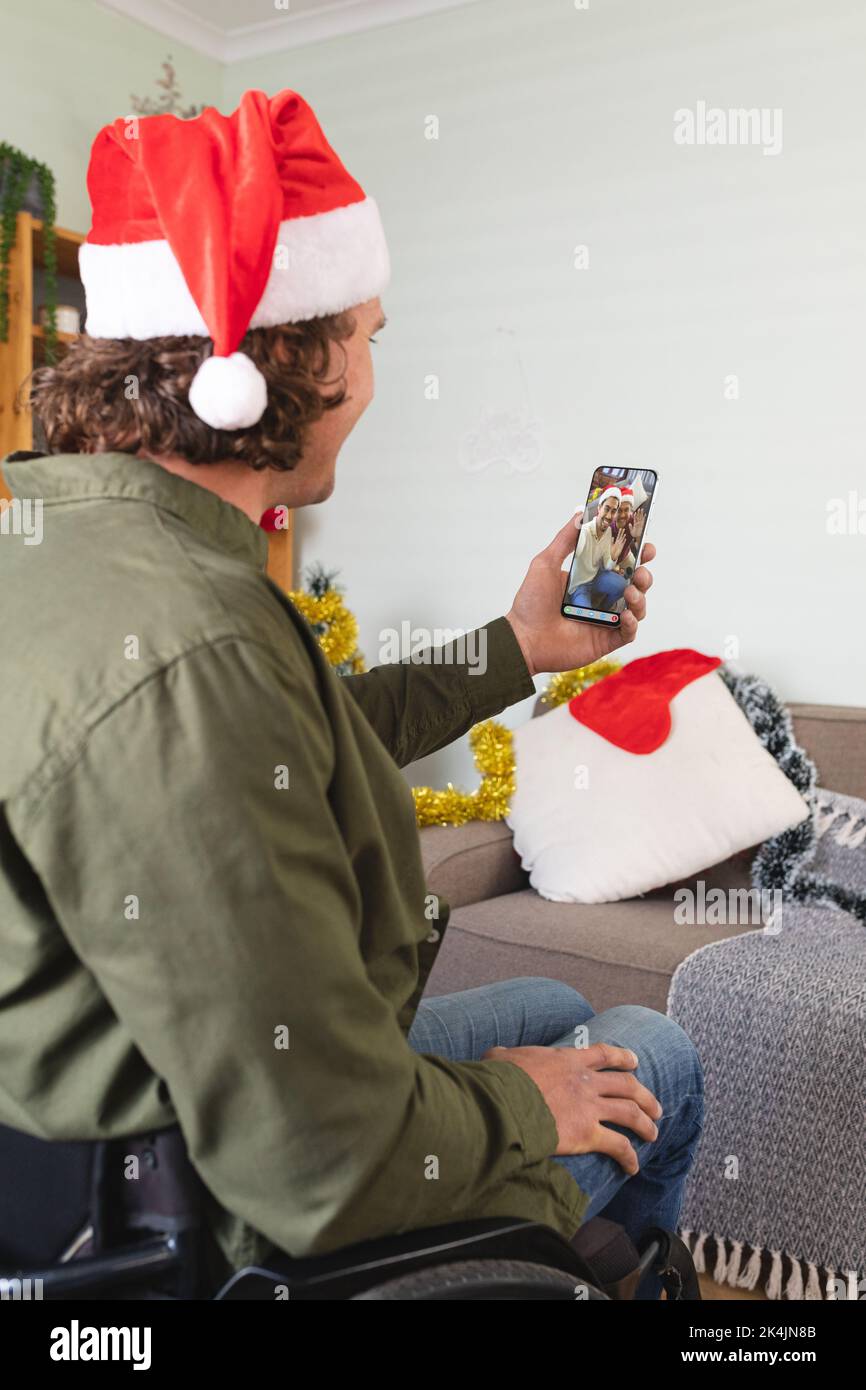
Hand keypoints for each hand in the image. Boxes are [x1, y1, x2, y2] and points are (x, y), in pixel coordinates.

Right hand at [483, 1041, 662, 1172]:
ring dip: (645, 1124)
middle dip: (645, 1096)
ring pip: (630, 1113)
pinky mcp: (587, 1134)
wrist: (503, 1102)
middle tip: (655, 1107)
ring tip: (653, 1133)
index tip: (635, 1061)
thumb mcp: (501, 1058)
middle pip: (626, 1085)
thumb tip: (497, 1055)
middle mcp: (585, 1081)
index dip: (623, 1057)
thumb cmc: (498, 1080)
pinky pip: (618, 1146)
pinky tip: (633, 1167)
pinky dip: (629, 1157)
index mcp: (568, 1059)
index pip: (603, 1054)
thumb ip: (506, 1056)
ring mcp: (589, 1107)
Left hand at [505, 512, 655, 676]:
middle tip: (640, 571)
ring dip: (640, 598)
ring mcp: (607, 619)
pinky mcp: (606, 640)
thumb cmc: (531, 602)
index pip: (622, 564)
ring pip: (637, 607)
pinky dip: (632, 624)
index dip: (638, 554)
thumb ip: (565, 539)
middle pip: (636, 584)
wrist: (523, 638)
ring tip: (630, 592)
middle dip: (644, 576)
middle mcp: (603, 598)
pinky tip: (625, 616)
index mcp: (593, 579)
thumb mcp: (545, 563)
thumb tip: (580, 513)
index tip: (645, 545)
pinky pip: (628, 632)